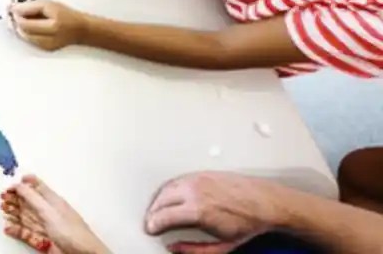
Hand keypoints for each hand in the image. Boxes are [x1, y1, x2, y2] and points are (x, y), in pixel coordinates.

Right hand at [2, 175, 108, 253]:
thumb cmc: (74, 234)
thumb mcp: (48, 210)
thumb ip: (32, 197)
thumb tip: (18, 184)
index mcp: (53, 201)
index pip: (37, 187)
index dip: (24, 183)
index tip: (12, 182)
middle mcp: (49, 213)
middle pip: (29, 202)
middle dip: (15, 198)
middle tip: (3, 196)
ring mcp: (47, 227)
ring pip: (26, 217)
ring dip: (14, 213)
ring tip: (4, 209)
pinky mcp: (44, 241)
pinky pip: (26, 233)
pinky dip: (16, 229)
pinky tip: (9, 227)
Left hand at [9, 0, 88, 51]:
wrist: (81, 29)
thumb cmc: (66, 14)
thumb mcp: (48, 5)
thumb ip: (30, 7)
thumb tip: (12, 9)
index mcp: (52, 27)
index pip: (25, 24)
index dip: (15, 16)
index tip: (11, 8)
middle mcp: (48, 40)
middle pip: (22, 32)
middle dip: (15, 22)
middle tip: (14, 12)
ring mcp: (46, 47)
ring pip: (24, 37)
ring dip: (19, 27)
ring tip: (22, 18)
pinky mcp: (45, 50)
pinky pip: (29, 40)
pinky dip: (26, 32)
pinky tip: (30, 26)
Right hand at [145, 173, 281, 253]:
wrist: (267, 202)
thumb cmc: (248, 224)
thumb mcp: (223, 246)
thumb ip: (194, 250)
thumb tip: (173, 248)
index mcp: (198, 211)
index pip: (163, 216)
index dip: (152, 224)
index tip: (150, 229)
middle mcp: (195, 191)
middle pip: (161, 200)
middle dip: (153, 213)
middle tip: (152, 222)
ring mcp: (198, 179)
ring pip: (167, 188)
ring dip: (159, 200)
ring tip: (159, 210)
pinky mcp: (203, 173)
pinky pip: (178, 180)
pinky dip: (169, 189)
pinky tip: (171, 197)